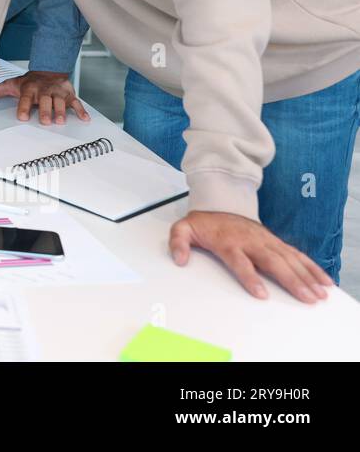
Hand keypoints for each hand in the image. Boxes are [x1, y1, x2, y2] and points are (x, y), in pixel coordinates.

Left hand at [0, 70, 88, 124]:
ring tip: (60, 121)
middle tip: (45, 121)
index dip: (23, 107)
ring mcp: (57, 92)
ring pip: (60, 101)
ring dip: (61, 111)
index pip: (25, 98)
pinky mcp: (69, 95)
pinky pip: (76, 102)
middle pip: (44, 100)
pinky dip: (81, 110)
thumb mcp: (10, 85)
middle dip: (45, 110)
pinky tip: (84, 119)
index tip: (22, 117)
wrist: (48, 71)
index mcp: (30, 88)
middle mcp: (44, 90)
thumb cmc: (28, 82)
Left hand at [170, 211, 332, 303]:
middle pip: (272, 262)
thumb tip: (179, 258)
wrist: (220, 202)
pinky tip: (323, 280)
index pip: (240, 261)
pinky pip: (296, 254)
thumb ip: (178, 242)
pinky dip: (311, 267)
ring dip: (306, 277)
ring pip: (289, 259)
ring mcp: (266, 241)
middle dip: (290, 281)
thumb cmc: (204, 222)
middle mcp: (250, 241)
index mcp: (228, 241)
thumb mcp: (183, 228)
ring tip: (318, 294)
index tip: (261, 294)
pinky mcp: (275, 242)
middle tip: (305, 297)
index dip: (250, 277)